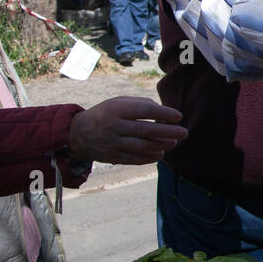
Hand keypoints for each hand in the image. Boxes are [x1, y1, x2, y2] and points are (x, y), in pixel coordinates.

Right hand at [68, 98, 187, 165]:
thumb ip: (140, 104)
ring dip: (162, 145)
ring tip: (174, 142)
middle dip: (168, 132)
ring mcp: (113, 143)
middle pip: (145, 130)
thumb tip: (163, 111)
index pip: (143, 110)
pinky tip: (161, 153)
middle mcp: (114, 126)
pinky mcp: (113, 157)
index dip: (162, 113)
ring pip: (142, 146)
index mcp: (116, 110)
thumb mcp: (118, 103)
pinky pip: (135, 159)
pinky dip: (150, 157)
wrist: (79, 134)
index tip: (178, 116)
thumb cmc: (106, 114)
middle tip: (184, 132)